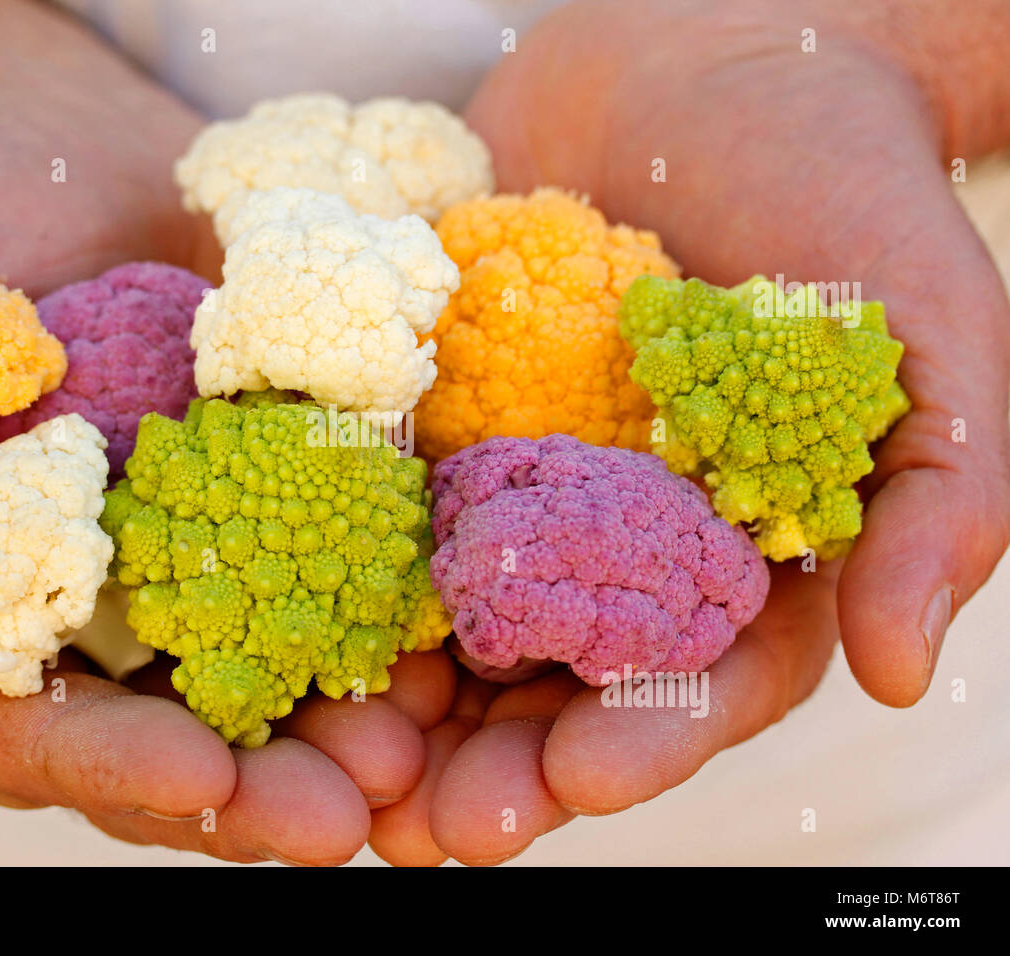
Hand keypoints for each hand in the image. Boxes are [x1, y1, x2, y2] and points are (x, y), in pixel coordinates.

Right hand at [0, 4, 425, 863]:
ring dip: (337, 735)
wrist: (55, 144)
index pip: (28, 729)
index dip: (107, 767)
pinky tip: (447, 651)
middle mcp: (97, 613)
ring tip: (412, 762)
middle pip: (168, 740)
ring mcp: (195, 561)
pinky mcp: (277, 500)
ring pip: (266, 683)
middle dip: (254, 792)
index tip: (204, 781)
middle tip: (344, 819)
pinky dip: (385, 622)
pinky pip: (336, 573)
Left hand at [369, 0, 1009, 864]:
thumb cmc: (843, 188)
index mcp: (735, 552)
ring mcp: (515, 478)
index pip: (696, 682)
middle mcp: (614, 537)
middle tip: (431, 830)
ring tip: (340, 772)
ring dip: (398, 704)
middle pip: (556, 680)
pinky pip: (375, 497)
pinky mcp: (433, 413)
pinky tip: (273, 612)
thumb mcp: (929, 338)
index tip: (578, 789)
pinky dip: (327, 560)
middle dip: (498, 760)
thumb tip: (904, 673)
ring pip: (452, 619)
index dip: (642, 744)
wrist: (706, 55)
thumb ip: (940, 501)